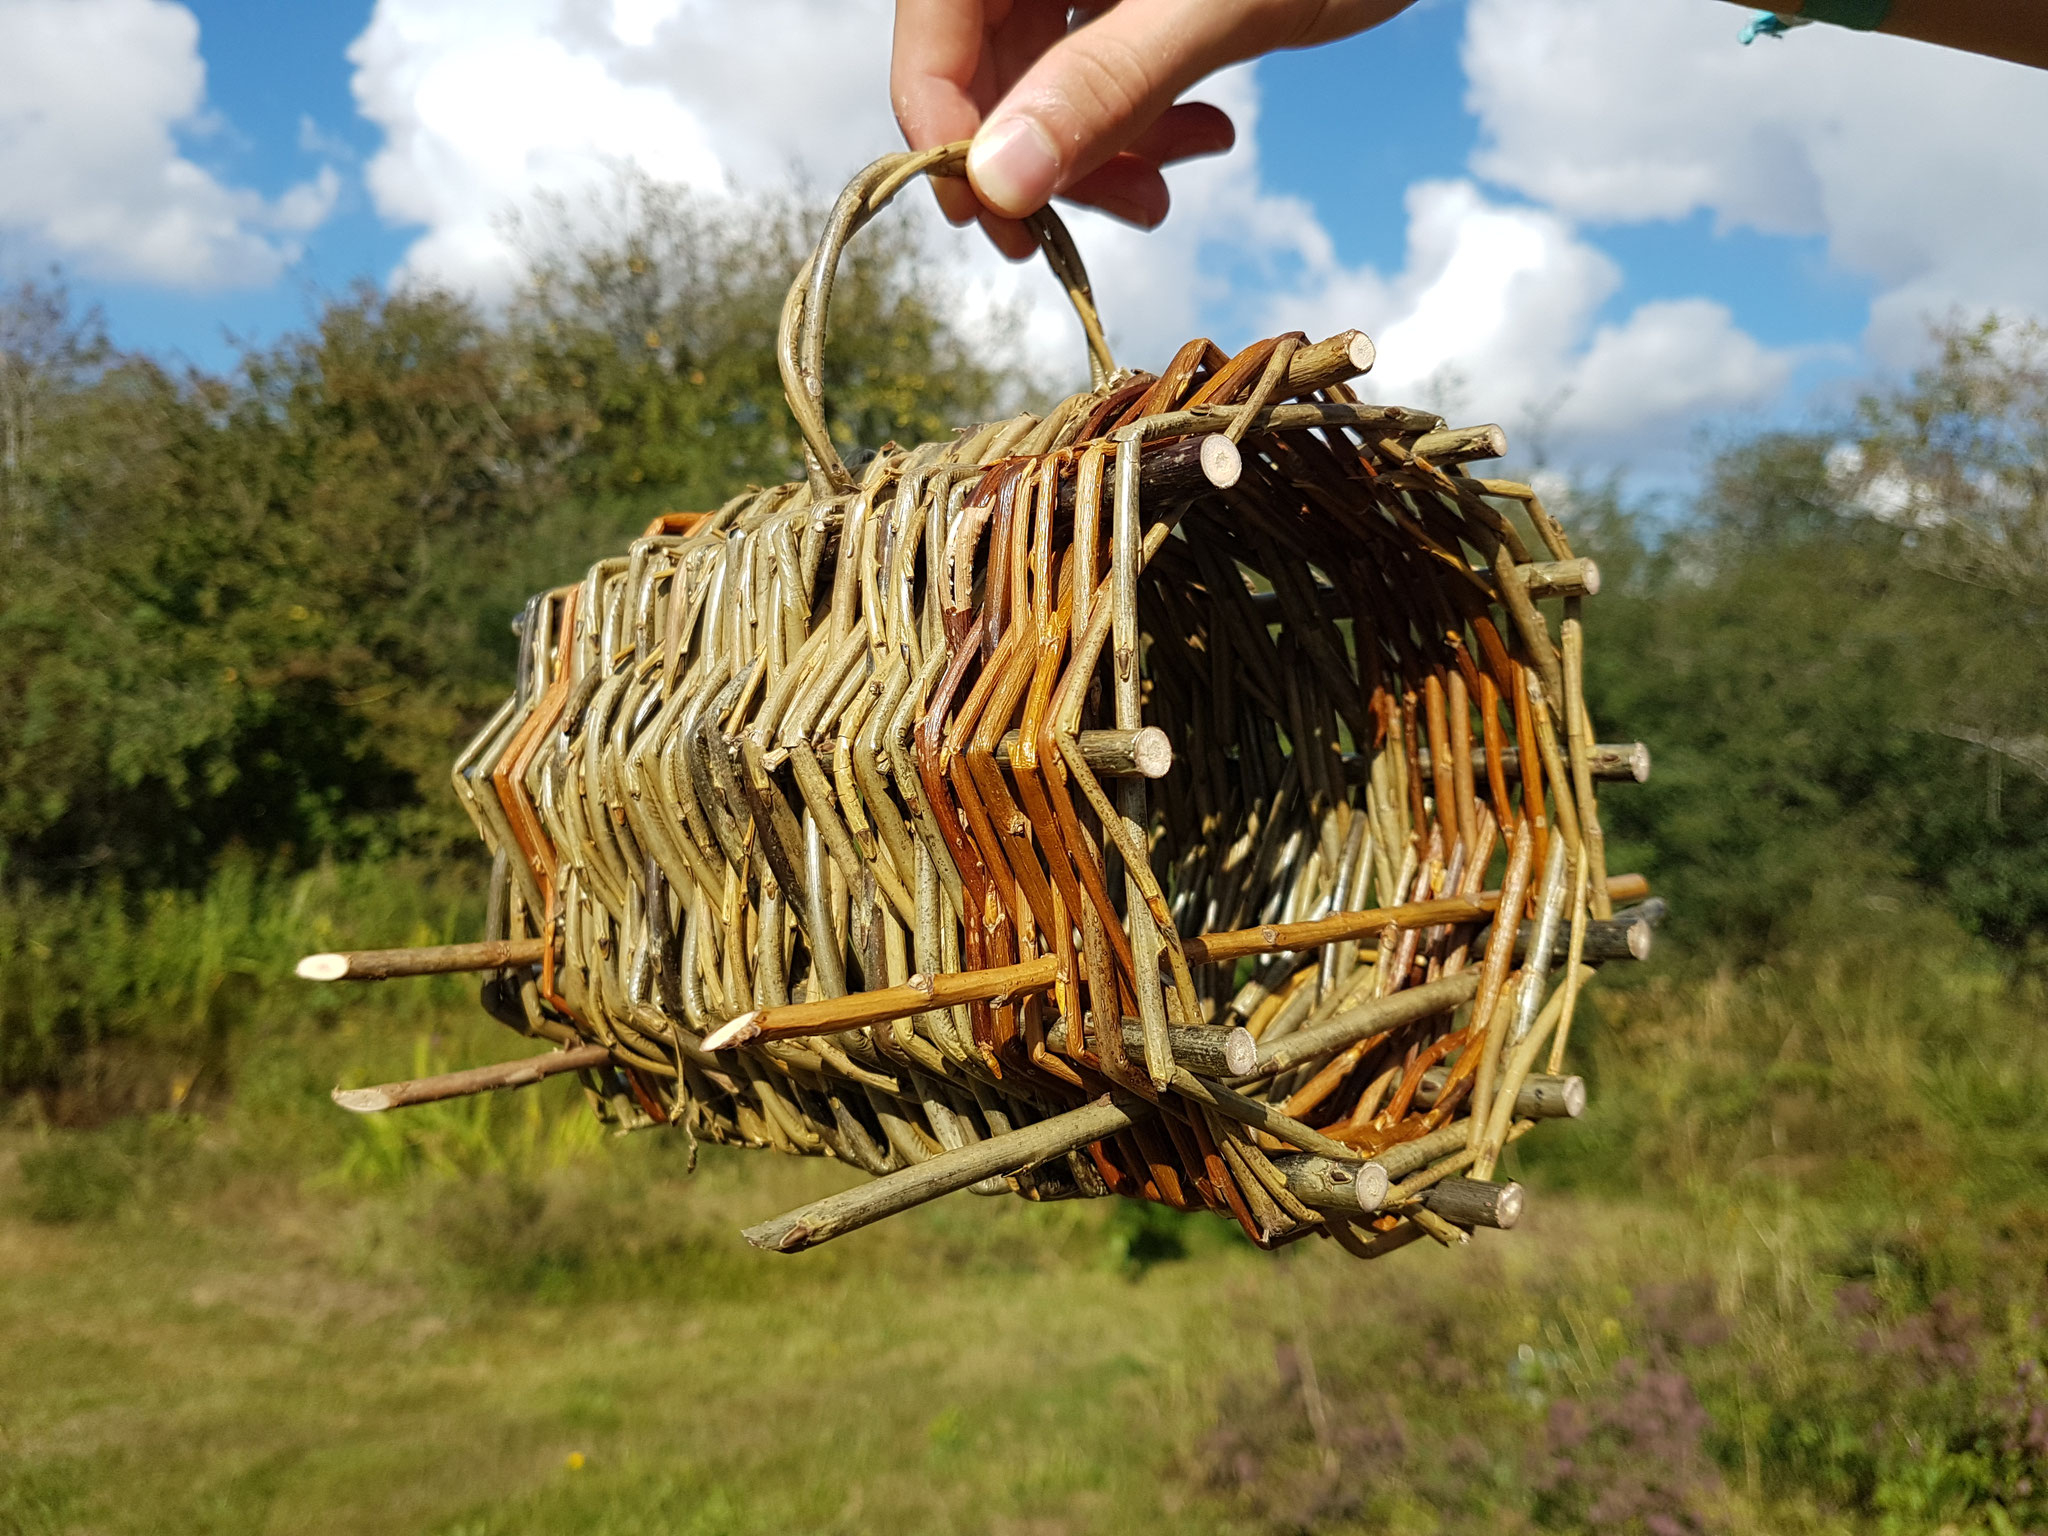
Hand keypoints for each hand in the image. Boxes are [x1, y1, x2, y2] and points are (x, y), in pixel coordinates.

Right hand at [892, 0, 1415, 256]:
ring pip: (1045, 71)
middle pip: (983, 54)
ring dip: (1098, 153)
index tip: (989, 217)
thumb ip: (1109, 84)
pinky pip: (1105, 60)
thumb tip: (999, 182)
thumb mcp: (1221, 3)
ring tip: (1164, 197)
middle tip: (1079, 234)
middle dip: (1036, 156)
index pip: (934, 16)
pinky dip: (1143, 118)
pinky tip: (1206, 140)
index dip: (942, 121)